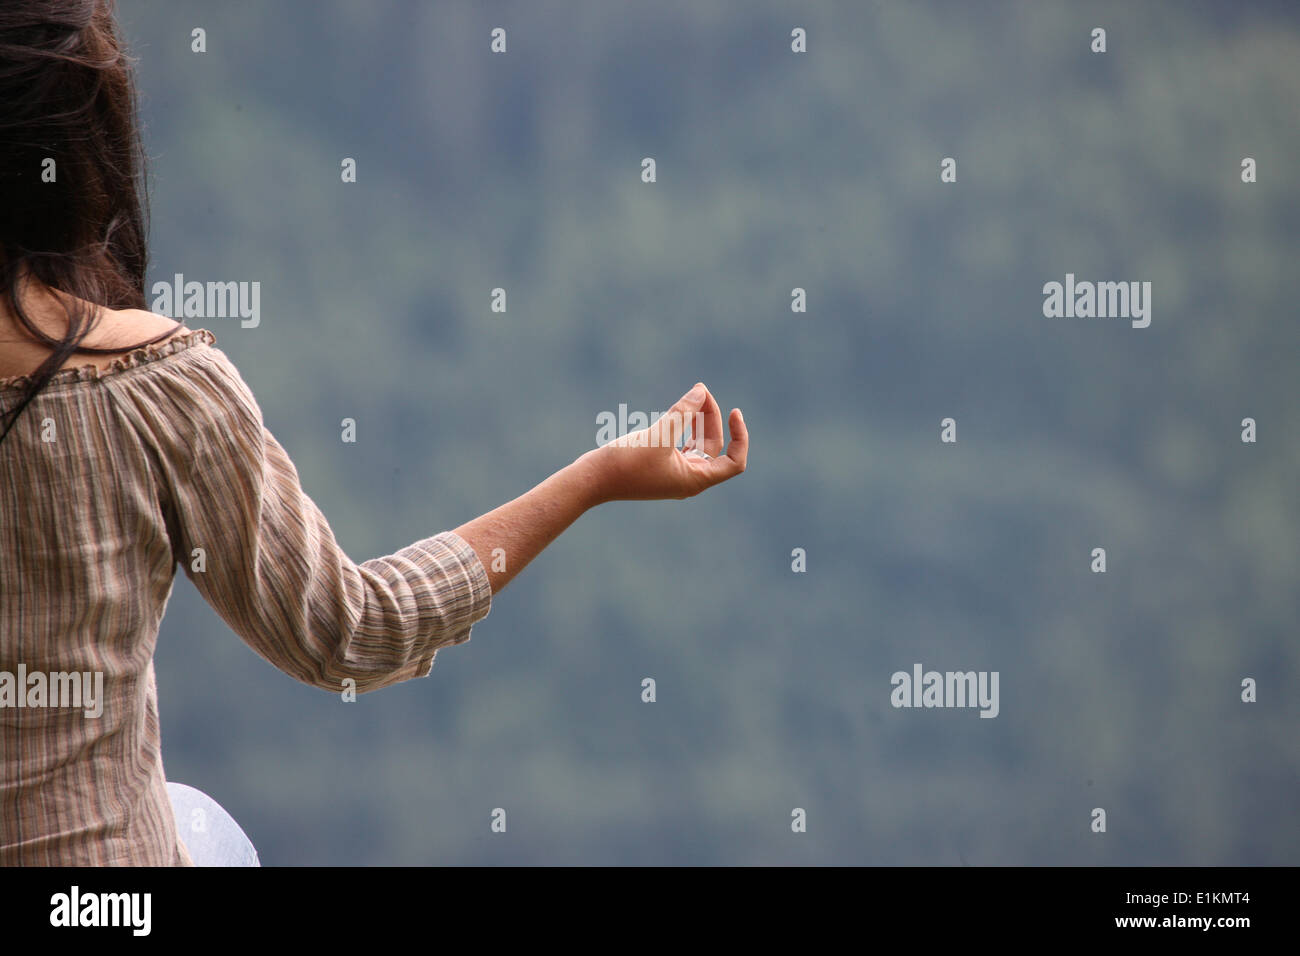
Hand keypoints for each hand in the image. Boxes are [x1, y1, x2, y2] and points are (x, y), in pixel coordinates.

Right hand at [580, 383, 748, 502]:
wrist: (591, 479)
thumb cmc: (625, 463)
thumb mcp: (658, 435)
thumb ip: (682, 412)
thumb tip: (701, 391)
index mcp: (695, 480)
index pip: (734, 462)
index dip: (739, 437)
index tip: (733, 412)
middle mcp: (688, 479)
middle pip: (714, 446)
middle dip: (712, 417)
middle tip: (701, 390)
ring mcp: (673, 473)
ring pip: (697, 443)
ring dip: (699, 419)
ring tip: (695, 394)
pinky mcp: (658, 464)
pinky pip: (680, 443)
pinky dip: (684, 425)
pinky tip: (681, 409)